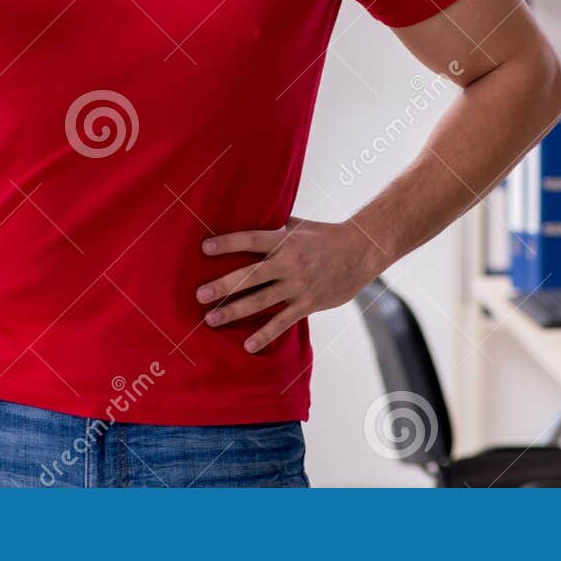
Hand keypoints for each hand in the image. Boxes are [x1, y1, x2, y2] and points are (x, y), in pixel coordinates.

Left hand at [196, 216, 384, 352]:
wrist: (361, 252)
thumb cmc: (326, 235)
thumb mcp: (299, 225)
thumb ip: (274, 226)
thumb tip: (248, 215)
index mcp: (285, 240)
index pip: (252, 239)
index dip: (229, 243)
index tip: (204, 248)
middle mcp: (289, 263)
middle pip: (251, 275)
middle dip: (223, 286)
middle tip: (199, 295)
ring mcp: (298, 285)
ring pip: (261, 300)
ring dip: (235, 311)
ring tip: (211, 320)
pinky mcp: (308, 303)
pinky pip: (283, 322)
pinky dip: (265, 334)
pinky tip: (248, 345)